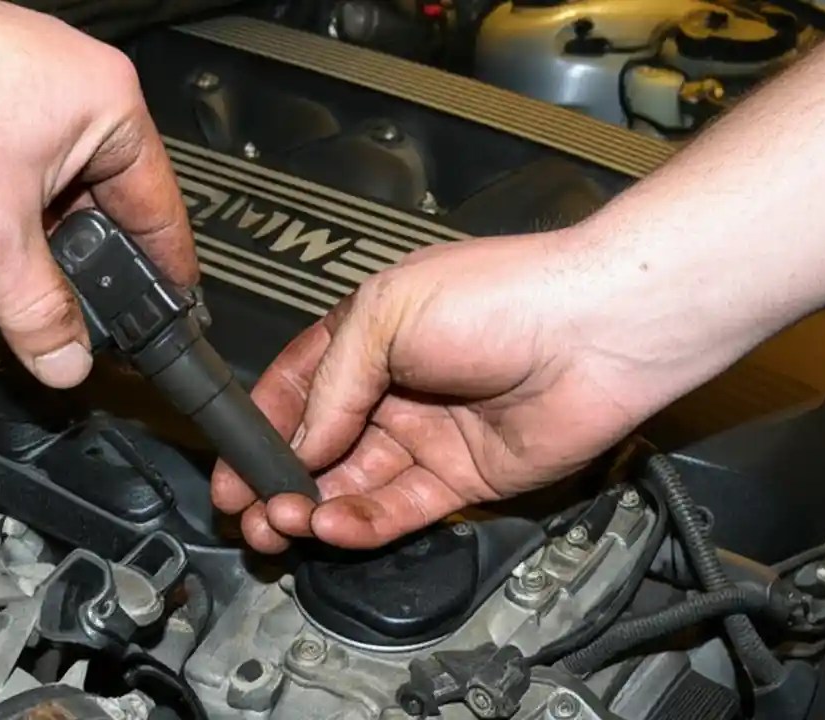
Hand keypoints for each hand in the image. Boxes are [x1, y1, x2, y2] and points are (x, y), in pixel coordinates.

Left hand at [0, 0, 196, 386]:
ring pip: (34, 202)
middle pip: (90, 210)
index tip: (165, 315)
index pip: (158, 208)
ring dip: (10, 261)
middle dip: (60, 276)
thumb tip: (66, 358)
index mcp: (108, 105)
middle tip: (58, 326)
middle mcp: (67, 90)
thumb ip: (38, 312)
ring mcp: (11, 94)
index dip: (161, 274)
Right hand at [210, 234, 699, 552]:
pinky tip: (331, 524)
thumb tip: (298, 441)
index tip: (228, 467)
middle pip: (317, 447)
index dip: (256, 428)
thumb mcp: (384, 315)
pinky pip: (399, 510)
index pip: (294, 389)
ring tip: (281, 521)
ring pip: (352, 485)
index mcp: (365, 338)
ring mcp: (426, 435)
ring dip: (311, 507)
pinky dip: (361, 522)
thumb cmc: (500, 295)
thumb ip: (332, 383)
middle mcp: (392, 388)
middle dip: (276, 480)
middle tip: (248, 512)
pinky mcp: (462, 479)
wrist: (596, 330)